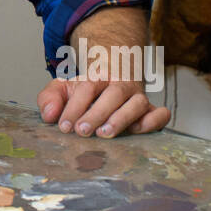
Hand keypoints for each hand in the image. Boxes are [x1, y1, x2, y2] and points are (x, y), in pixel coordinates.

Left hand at [37, 78, 169, 137]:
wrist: (112, 79)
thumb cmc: (85, 91)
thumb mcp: (63, 89)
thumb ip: (50, 98)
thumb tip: (49, 115)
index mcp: (98, 76)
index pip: (88, 88)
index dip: (75, 106)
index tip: (64, 126)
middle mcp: (120, 85)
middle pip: (113, 94)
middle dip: (97, 113)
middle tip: (82, 131)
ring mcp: (138, 97)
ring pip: (137, 103)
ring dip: (122, 118)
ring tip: (105, 134)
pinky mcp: (151, 111)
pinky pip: (161, 114)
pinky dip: (154, 121)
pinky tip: (138, 131)